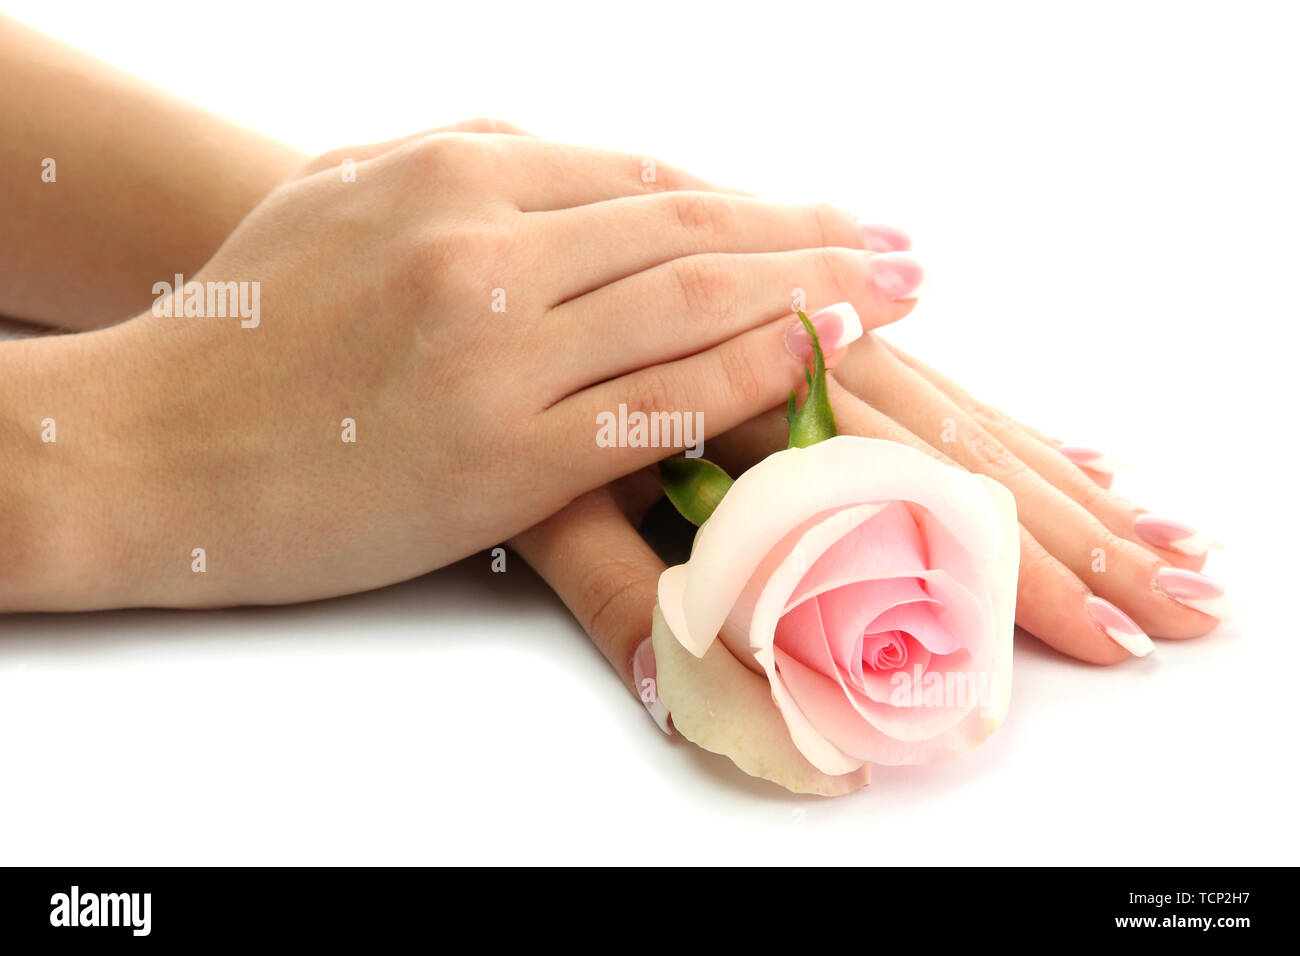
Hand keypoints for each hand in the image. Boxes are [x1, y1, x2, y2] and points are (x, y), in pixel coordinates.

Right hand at [0, 125, 921, 609]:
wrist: (150, 449)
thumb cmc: (244, 326)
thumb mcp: (343, 192)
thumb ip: (470, 163)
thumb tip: (591, 169)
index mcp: (450, 175)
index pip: (642, 176)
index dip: (749, 194)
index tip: (821, 212)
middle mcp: (485, 248)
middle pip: (693, 226)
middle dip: (817, 232)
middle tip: (905, 242)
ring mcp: (498, 352)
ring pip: (694, 302)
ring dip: (816, 290)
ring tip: (899, 290)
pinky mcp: (502, 456)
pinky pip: (659, 403)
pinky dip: (753, 372)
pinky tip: (823, 355)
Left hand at [513, 334, 1230, 720]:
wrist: (469, 296)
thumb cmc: (496, 416)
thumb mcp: (548, 510)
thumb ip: (624, 595)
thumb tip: (689, 701)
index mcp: (756, 415)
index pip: (915, 501)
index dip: (1010, 571)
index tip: (1098, 627)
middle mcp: (805, 372)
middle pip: (968, 454)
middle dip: (1075, 533)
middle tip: (1181, 593)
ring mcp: (817, 353)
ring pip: (964, 411)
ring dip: (1064, 482)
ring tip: (1158, 528)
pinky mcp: (817, 343)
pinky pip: (925, 377)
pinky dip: (1004, 418)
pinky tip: (1067, 445)